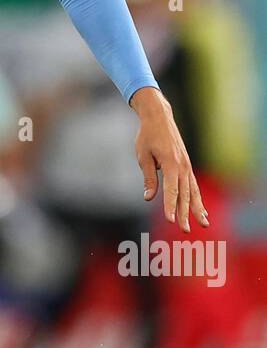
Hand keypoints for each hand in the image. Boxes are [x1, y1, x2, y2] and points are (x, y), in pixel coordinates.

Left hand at [130, 86, 208, 231]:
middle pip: (184, 194)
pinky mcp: (187, 166)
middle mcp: (182, 166)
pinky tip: (200, 210)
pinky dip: (197, 199)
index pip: (170, 190)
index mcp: (170, 163)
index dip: (170, 206)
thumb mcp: (143, 156)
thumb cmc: (147, 136)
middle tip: (186, 230)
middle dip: (184, 213)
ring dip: (197, 209)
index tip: (169, 221)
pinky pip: (193, 186)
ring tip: (203, 224)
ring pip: (193, 191)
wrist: (159, 117)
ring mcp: (187, 166)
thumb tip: (149, 198)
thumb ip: (149, 178)